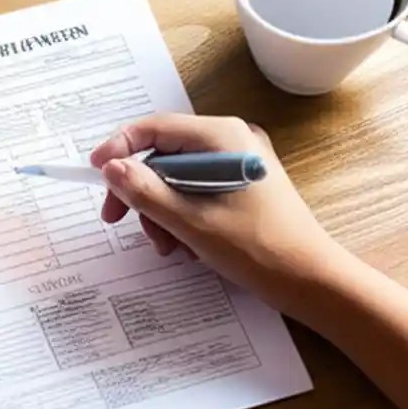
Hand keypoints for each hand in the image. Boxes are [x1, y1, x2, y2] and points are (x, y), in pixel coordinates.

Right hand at [90, 114, 342, 310]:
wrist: (311, 281)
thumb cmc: (258, 248)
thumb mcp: (191, 221)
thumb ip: (146, 191)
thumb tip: (110, 167)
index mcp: (222, 136)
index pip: (155, 128)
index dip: (119, 148)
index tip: (95, 172)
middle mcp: (231, 140)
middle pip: (163, 154)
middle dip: (140, 191)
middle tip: (118, 220)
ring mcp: (238, 162)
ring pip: (176, 177)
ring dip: (159, 210)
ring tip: (166, 244)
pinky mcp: (241, 184)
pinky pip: (195, 190)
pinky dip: (180, 215)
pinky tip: (184, 243)